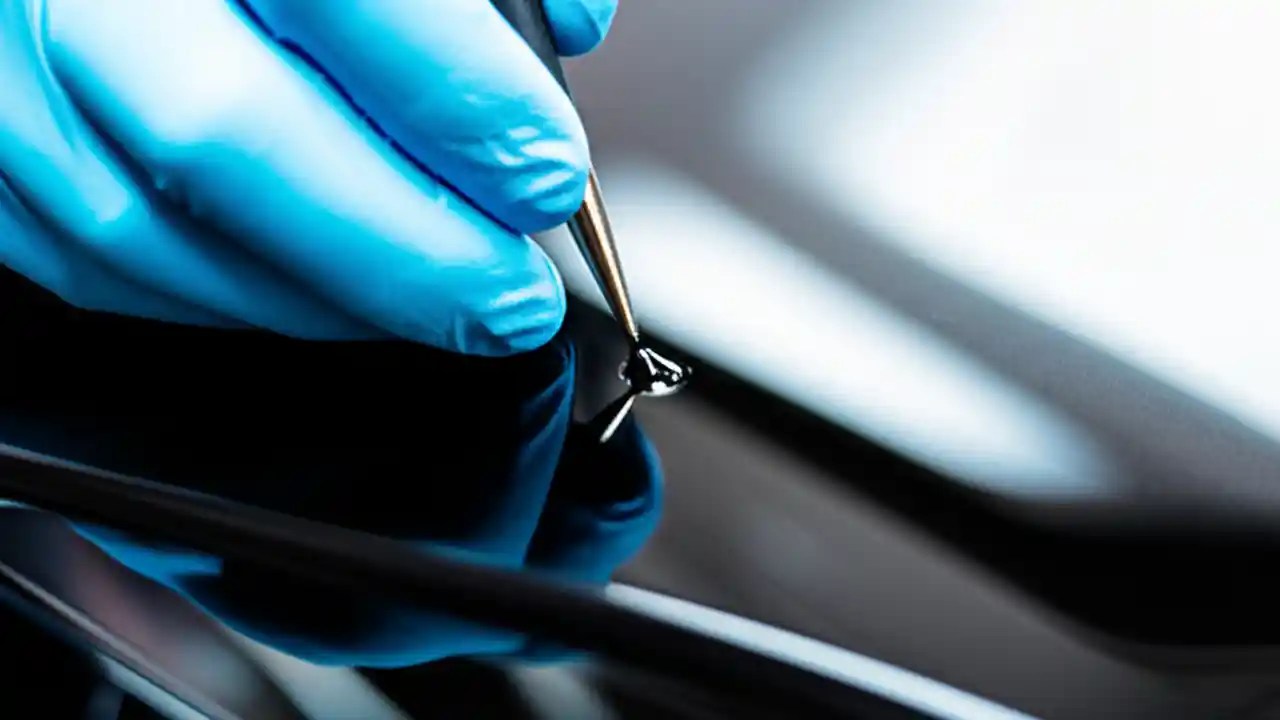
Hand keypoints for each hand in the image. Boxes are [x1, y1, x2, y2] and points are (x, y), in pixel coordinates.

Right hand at [0, 0, 616, 355]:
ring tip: (439, 309)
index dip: (461, 103)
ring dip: (321, 298)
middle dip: (400, 249)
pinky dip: (225, 302)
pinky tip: (320, 300)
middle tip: (510, 301)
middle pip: (224, 134)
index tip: (548, 175)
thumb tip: (566, 24)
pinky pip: (86, 261)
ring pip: (145, 225)